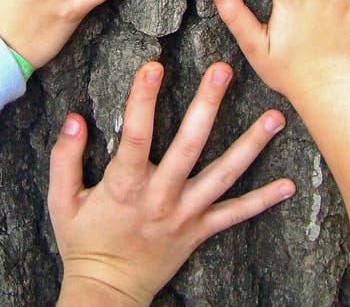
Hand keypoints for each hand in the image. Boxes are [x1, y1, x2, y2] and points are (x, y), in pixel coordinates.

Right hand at [48, 61, 293, 305]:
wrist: (107, 294)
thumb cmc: (84, 242)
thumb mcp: (61, 201)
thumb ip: (65, 158)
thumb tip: (74, 117)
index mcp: (126, 186)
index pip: (135, 136)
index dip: (143, 100)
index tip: (153, 66)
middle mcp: (161, 197)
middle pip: (189, 146)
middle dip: (207, 105)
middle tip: (224, 70)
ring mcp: (185, 215)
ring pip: (223, 176)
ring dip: (250, 145)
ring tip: (275, 118)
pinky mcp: (200, 231)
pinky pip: (235, 215)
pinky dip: (263, 200)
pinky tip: (288, 185)